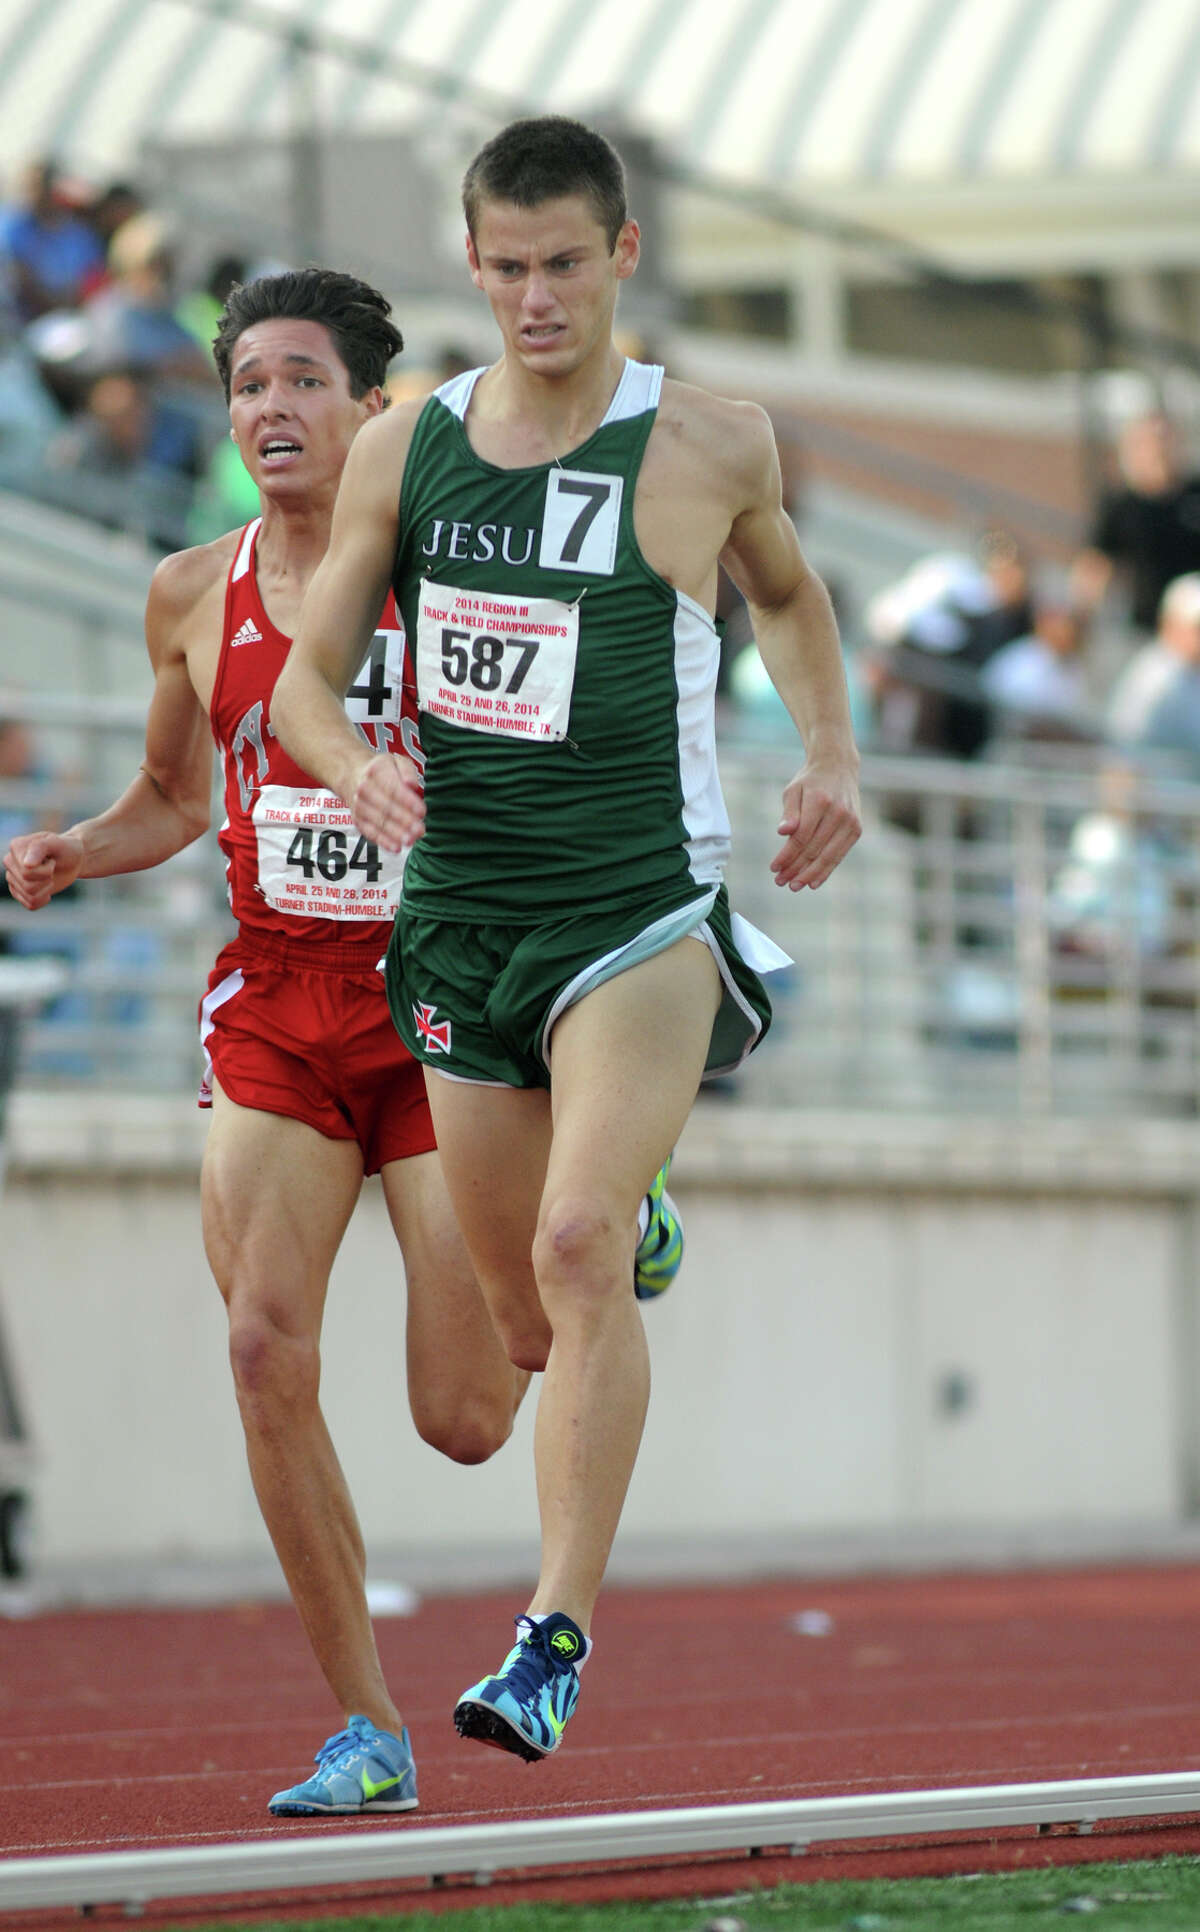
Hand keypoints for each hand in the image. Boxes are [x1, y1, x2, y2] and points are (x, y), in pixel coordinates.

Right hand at [3, 830, 84, 909]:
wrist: (72, 859)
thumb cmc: (65, 849)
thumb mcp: (57, 844)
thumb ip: (40, 848)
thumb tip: (26, 865)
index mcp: (16, 847)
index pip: (27, 872)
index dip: (46, 870)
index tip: (51, 859)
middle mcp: (10, 862)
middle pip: (28, 886)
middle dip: (47, 880)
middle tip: (52, 868)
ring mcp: (12, 877)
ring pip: (30, 896)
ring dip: (46, 889)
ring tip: (49, 877)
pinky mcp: (19, 891)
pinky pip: (30, 905)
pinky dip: (43, 900)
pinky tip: (47, 890)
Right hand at [349, 753, 425, 852]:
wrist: (351, 774)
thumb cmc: (381, 770)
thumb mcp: (396, 761)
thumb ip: (407, 771)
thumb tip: (412, 785)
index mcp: (376, 771)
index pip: (393, 788)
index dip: (407, 801)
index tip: (422, 812)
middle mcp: (365, 789)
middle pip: (386, 807)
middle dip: (404, 820)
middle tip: (420, 830)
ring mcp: (359, 806)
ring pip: (379, 822)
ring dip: (395, 833)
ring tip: (411, 841)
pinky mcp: (358, 820)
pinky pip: (370, 832)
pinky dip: (383, 841)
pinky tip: (396, 848)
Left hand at [770, 761, 861, 889]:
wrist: (838, 767)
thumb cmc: (810, 782)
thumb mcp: (793, 791)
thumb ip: (789, 812)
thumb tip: (783, 832)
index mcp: (819, 801)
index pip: (801, 837)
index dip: (786, 855)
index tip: (773, 868)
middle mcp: (838, 812)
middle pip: (813, 849)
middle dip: (795, 869)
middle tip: (780, 882)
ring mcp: (850, 821)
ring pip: (828, 856)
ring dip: (809, 874)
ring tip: (794, 886)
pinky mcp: (856, 829)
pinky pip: (839, 855)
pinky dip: (826, 870)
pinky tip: (813, 882)